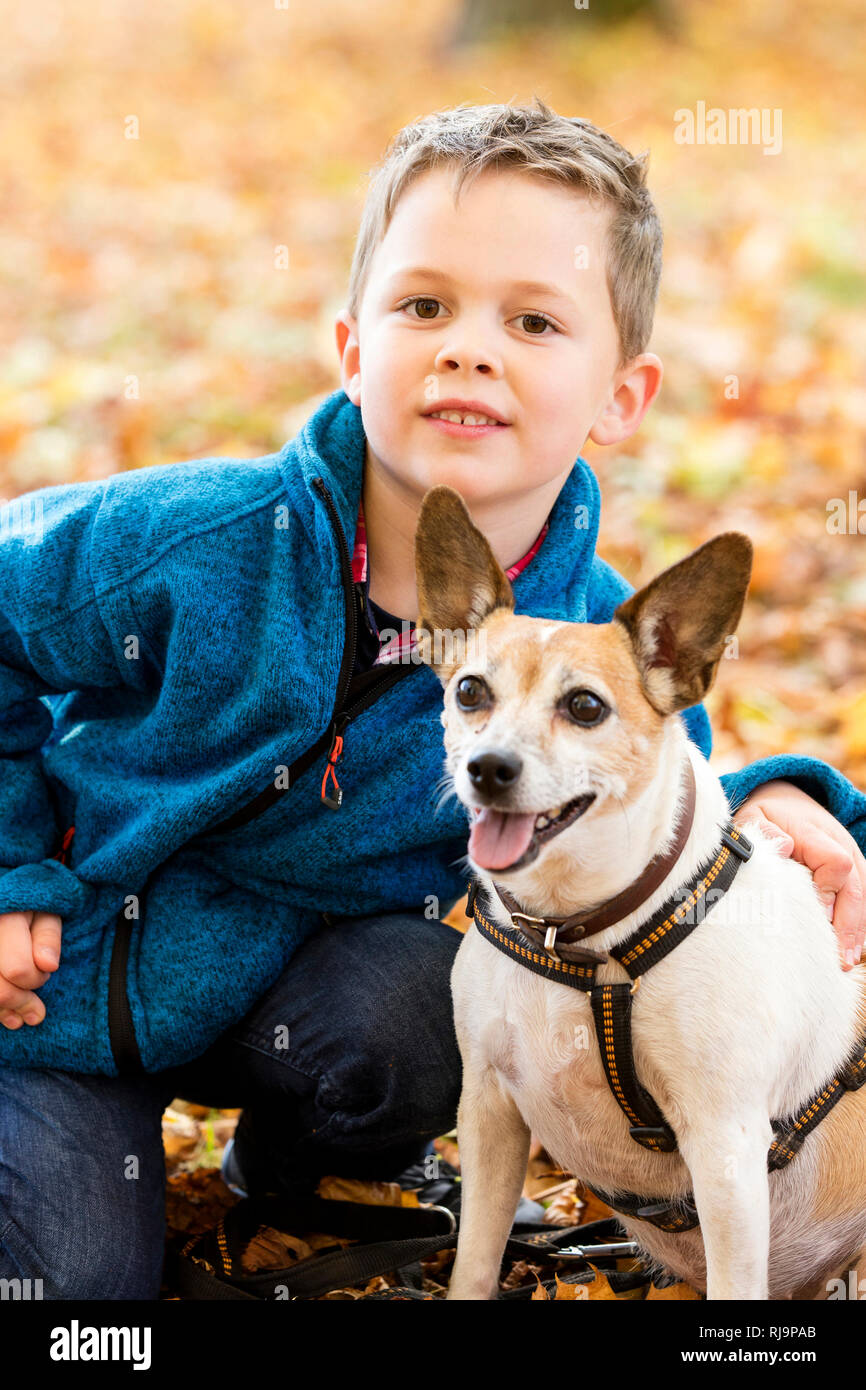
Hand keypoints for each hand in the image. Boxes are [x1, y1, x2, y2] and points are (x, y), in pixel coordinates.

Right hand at [0, 910, 61, 1027]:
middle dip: (20, 1003)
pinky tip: (6, 1014)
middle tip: (37, 1011)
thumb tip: (48, 966)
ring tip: (20, 1020)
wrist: (5, 900)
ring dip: (3, 1010)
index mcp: (3, 920)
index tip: (47, 971)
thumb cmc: (27, 905)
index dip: (36, 979)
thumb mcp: (45, 910)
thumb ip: (48, 935)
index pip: (18, 968)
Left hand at [731, 780, 865, 969]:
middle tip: (838, 958)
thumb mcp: (756, 817)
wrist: (788, 801)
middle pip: (856, 887)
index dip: (829, 890)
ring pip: (864, 897)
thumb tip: (786, 848)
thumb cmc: (767, 818)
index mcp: (816, 833)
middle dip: (848, 925)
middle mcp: (841, 845)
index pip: (836, 862)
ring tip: (844, 962)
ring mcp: (852, 857)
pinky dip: (858, 925)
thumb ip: (767, 832)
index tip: (816, 913)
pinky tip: (850, 950)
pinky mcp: (855, 871)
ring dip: (856, 931)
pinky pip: (864, 898)